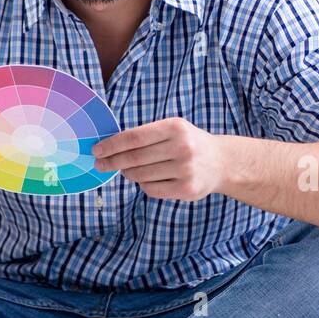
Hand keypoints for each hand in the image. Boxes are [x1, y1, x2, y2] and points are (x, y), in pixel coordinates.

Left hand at [93, 117, 224, 200]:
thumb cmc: (188, 143)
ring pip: (140, 175)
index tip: (97, 150)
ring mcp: (186, 170)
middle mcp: (182, 148)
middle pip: (134, 158)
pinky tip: (148, 178)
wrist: (221, 162)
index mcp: (176, 127)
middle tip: (100, 164)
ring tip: (127, 170)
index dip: (112, 145)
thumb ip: (145, 135)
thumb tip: (109, 147)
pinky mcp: (186, 189)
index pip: (134, 138)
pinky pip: (151, 189)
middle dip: (112, 162)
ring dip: (128, 173)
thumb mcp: (173, 129)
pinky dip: (143, 184)